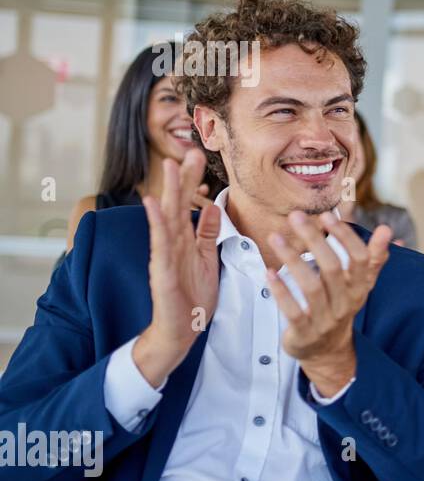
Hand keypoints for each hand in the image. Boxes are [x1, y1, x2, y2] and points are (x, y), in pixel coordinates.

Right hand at [135, 149, 220, 386]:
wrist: (181, 329)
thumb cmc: (193, 296)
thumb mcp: (207, 259)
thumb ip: (207, 234)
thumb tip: (213, 207)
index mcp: (186, 240)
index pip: (189, 204)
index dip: (194, 180)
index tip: (200, 155)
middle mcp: (173, 243)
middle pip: (178, 204)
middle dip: (184, 177)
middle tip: (189, 150)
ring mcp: (166, 255)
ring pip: (168, 217)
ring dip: (170, 191)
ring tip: (171, 166)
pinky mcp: (162, 269)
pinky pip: (160, 243)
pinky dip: (157, 223)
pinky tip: (153, 204)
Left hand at [265, 211, 392, 396]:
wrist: (327, 350)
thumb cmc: (341, 305)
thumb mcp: (360, 284)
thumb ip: (373, 257)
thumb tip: (389, 231)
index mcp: (360, 288)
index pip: (360, 259)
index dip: (345, 237)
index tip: (328, 216)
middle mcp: (345, 303)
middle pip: (333, 268)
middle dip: (314, 240)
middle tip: (296, 216)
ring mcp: (325, 320)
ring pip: (311, 287)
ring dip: (292, 260)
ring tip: (275, 238)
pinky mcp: (304, 333)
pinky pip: (293, 311)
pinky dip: (281, 291)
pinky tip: (269, 272)